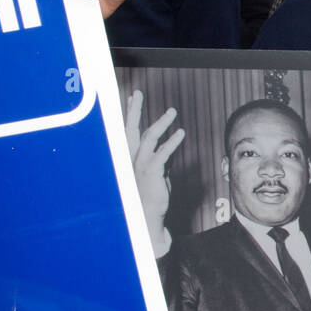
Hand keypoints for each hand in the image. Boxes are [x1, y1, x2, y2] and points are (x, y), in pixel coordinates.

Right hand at [126, 89, 184, 257]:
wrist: (147, 216)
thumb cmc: (151, 195)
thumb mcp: (156, 173)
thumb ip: (160, 158)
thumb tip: (169, 146)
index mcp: (130, 158)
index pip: (129, 131)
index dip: (131, 113)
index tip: (133, 97)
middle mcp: (131, 159)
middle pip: (131, 129)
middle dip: (133, 110)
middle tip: (137, 93)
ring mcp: (140, 166)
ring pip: (148, 138)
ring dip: (161, 123)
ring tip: (172, 112)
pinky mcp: (152, 173)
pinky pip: (162, 153)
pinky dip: (172, 142)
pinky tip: (181, 133)